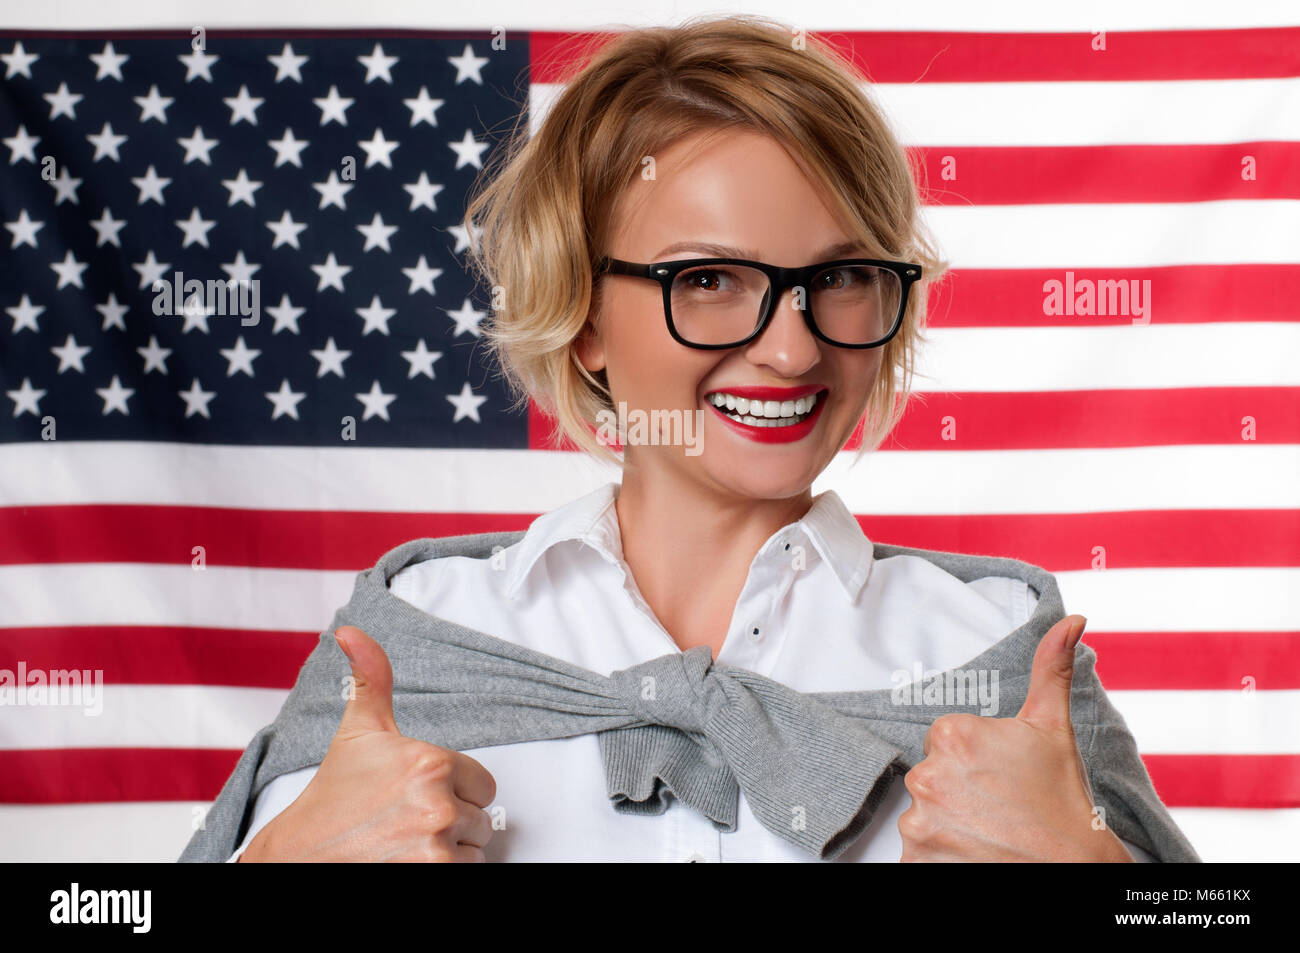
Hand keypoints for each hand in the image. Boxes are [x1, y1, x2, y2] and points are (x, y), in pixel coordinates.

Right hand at [239, 625, 496, 861]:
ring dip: (449, 850)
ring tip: (405, 843)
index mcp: (431, 762)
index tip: (417, 795)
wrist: (301, 858)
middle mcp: (438, 804)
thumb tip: (352, 631)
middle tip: (406, 821)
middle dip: (452, 821)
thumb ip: (370, 676)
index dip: (455, 790)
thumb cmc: (333, 798)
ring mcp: (436, 847)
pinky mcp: (435, 877)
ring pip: (476, 849)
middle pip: (482, 818)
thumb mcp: (357, 732)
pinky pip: (469, 873)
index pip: (484, 784)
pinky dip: (445, 871)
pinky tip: (408, 862)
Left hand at [897, 614, 1132, 861]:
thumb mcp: (1055, 729)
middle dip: (961, 791)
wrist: (1073, 870)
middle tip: (1000, 808)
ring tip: (990, 833)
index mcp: (951, 734)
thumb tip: (1071, 620)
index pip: (946, 742)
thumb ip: (1051, 668)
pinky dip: (939, 854)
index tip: (1002, 778)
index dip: (976, 761)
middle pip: (933, 777)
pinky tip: (973, 854)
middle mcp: (926, 775)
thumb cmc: (1064, 803)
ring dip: (949, 824)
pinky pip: (917, 852)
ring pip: (925, 814)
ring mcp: (917, 823)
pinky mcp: (914, 861)